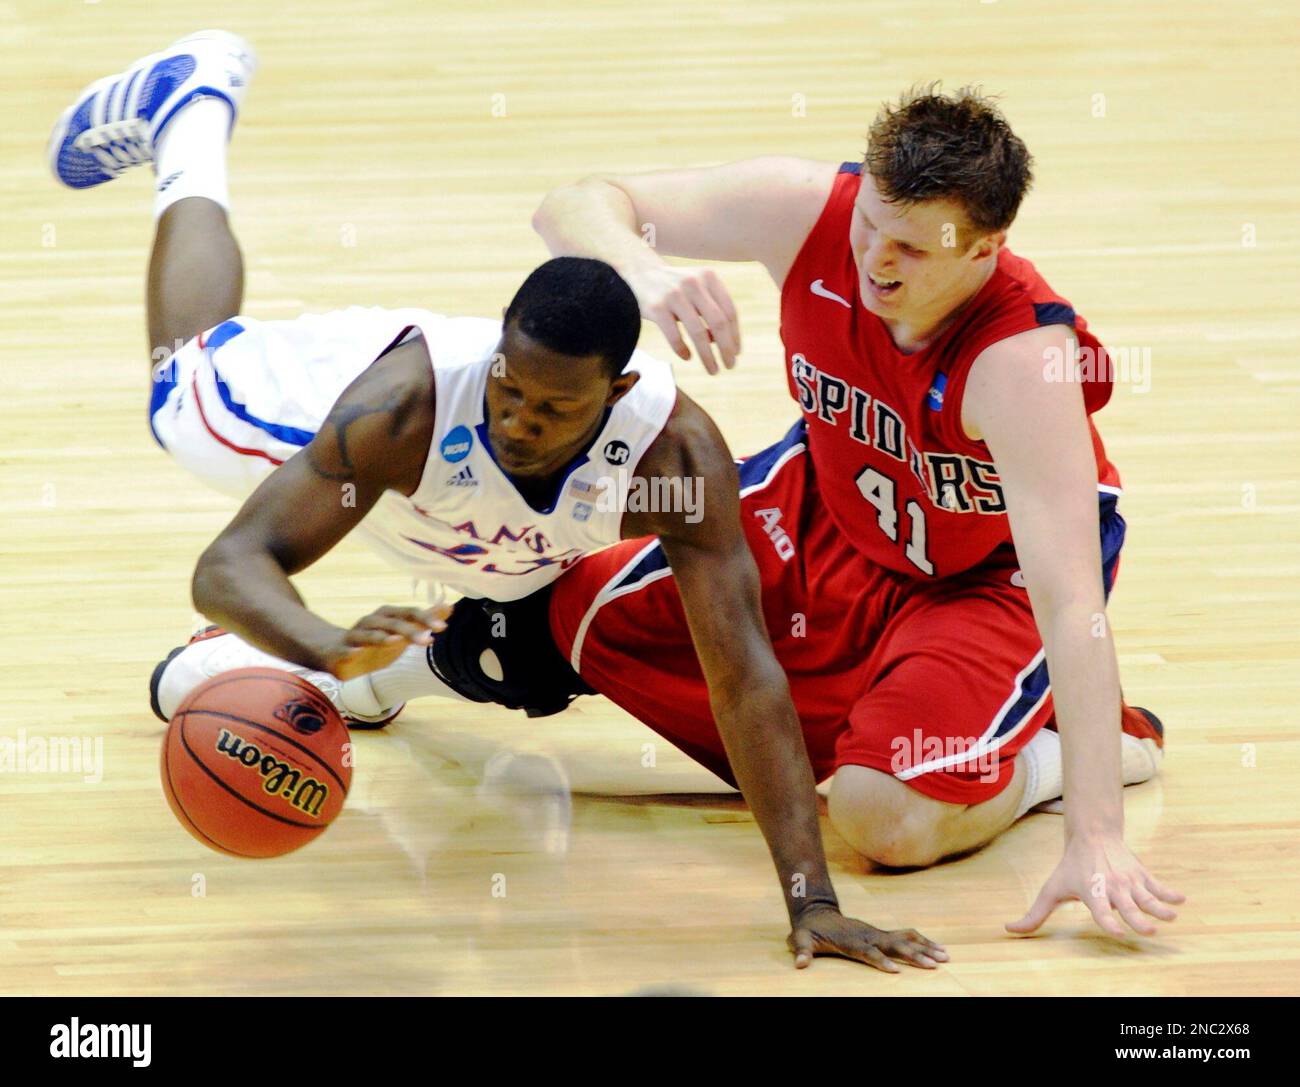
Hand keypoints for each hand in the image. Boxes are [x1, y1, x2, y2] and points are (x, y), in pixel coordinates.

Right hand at [324, 604, 450, 679]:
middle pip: (392, 623)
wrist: (337, 653)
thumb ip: (424, 621)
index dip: (426, 618)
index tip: (443, 627)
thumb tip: (449, 607)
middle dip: (409, 630)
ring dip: (382, 637)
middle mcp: (372, 622)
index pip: (409, 613)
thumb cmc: (376, 642)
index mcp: (388, 616)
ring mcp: (356, 635)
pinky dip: (352, 650)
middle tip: (427, 640)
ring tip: (396, 641)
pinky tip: (357, 653)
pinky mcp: (341, 650)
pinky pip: (346, 649)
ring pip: (369, 634)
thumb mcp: (402, 633)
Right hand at [628, 264, 740, 373]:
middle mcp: (693, 284)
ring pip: (699, 333)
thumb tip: (719, 342)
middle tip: (730, 366)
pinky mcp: (657, 308)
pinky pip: (675, 336)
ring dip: (708, 356)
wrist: (639, 273)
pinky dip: (683, 350)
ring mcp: (674, 295)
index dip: (735, 335)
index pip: (729, 311)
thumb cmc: (675, 288)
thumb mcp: (696, 290)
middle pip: (718, 323)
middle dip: (726, 348)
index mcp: (708, 277)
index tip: (736, 353)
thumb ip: (710, 311)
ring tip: (713, 370)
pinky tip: (687, 357)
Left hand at [788, 903, 948, 971]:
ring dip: (925, 947)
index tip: (895, 970)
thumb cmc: (808, 930)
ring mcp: (877, 933)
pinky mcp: (882, 934)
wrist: (817, 910)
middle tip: (933, 965)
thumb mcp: (800, 939)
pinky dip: (923, 942)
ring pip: (905, 939)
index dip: (880, 961)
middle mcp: (868, 936)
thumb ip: (801, 951)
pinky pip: (907, 937)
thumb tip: (800, 964)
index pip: (868, 952)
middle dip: (914, 956)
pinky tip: (939, 950)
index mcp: (850, 941)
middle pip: (894, 946)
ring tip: (945, 957)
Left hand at [1006, 833, 1184, 937]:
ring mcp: (1129, 881)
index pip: (1100, 912)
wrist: (1092, 834)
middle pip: (1128, 907)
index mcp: (1092, 893)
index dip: (1108, 922)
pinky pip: (1158, 885)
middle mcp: (1112, 888)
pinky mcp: (1141, 874)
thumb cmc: (1071, 867)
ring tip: (1171, 916)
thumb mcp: (1051, 889)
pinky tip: (1181, 900)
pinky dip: (1170, 893)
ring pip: (1148, 897)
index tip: (1119, 932)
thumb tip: (1010, 930)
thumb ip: (1034, 914)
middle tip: (1149, 930)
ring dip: (1161, 907)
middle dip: (1139, 919)